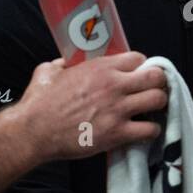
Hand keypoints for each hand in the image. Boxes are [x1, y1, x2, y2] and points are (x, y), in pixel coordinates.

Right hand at [16, 52, 167, 161]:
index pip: (138, 58)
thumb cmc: (39, 101)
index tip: (137, 75)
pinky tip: (143, 131)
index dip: (140, 67)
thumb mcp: (49, 70)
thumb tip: (67, 63)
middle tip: (151, 91)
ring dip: (158, 105)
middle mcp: (114, 85)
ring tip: (150, 111)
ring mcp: (118, 110)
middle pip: (156, 77)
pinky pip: (150, 129)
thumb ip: (64, 63)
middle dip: (158, 83)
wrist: (34, 130)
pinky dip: (151, 130)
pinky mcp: (117, 133)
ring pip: (158, 100)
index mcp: (100, 68)